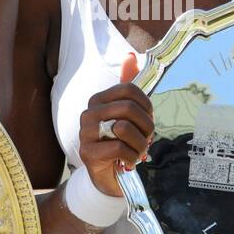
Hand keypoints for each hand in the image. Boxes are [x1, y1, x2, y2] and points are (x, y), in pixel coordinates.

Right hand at [78, 52, 152, 195]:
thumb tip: (131, 56)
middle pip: (128, 109)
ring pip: (124, 128)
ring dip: (140, 144)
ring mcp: (86, 133)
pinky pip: (118, 148)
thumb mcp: (127, 115)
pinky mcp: (88, 153)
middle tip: (146, 139)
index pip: (129, 90)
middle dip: (146, 127)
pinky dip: (131, 157)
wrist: (106, 177)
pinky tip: (129, 161)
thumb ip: (128, 88)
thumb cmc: (120, 142)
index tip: (148, 119)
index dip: (146, 106)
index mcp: (98, 100)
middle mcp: (88, 113)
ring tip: (137, 152)